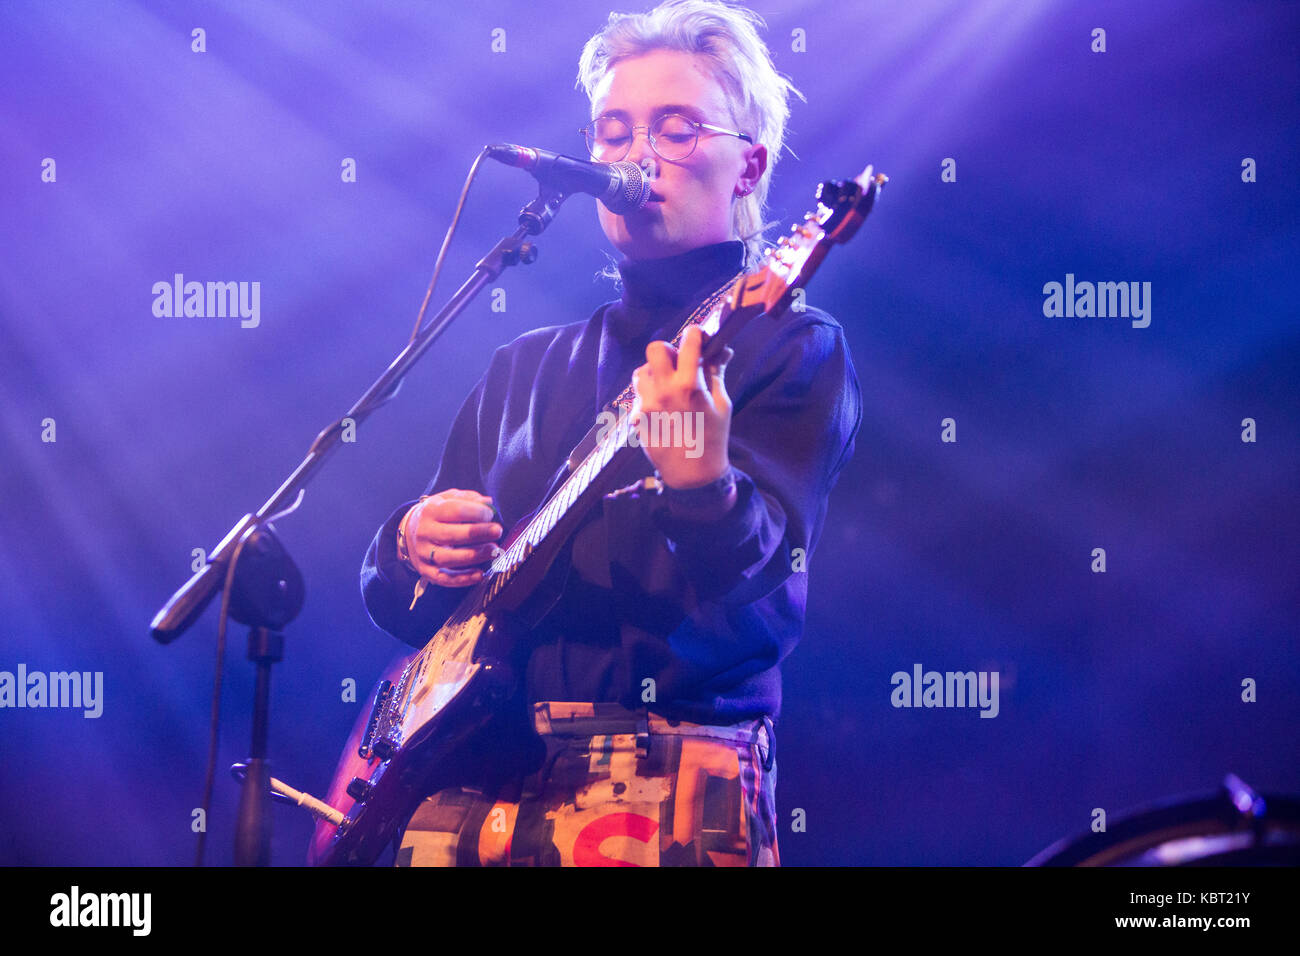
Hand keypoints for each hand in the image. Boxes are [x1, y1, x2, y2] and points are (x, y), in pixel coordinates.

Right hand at [401, 489, 502, 587]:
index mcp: (430, 511)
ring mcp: (423, 553)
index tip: (491, 514)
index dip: (476, 512)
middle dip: (479, 533)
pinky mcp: (426, 571)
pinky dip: (463, 579)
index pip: (455, 511)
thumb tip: (488, 502)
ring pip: (448, 558)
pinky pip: (445, 578)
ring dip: (474, 556)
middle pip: (452, 535)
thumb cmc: (436, 514)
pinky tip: (480, 574)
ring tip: (493, 551)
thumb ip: (468, 499)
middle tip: (497, 531)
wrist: (409, 532)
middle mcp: (425, 532)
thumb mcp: (448, 499)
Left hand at [632, 325, 734, 488]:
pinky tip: (662, 409)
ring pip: (641, 371)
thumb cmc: (713, 438)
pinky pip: (639, 395)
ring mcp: (646, 405)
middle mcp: (664, 391)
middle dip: (668, 351)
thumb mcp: (721, 404)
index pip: (688, 342)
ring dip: (654, 373)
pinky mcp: (636, 418)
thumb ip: (715, 373)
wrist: (693, 475)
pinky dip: (650, 395)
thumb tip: (720, 351)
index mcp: (690, 385)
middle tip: (678, 363)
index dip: (695, 335)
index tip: (698, 337)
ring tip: (667, 386)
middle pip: (655, 349)